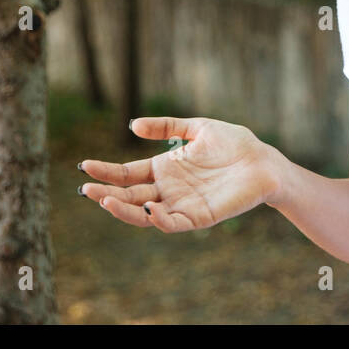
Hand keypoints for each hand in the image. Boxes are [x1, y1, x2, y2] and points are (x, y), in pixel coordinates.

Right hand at [79, 117, 283, 231]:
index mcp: (165, 168)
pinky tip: (148, 206)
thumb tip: (132, 126)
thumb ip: (167, 126)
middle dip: (106, 193)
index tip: (85, 166)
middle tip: (86, 188)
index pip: (127, 174)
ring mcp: (182, 204)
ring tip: (105, 200)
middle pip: (130, 195)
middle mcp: (168, 189)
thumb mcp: (197, 128)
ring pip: (145, 214)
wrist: (264, 161)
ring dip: (125, 210)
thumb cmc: (234, 144)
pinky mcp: (199, 217)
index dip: (106, 171)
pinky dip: (158, 219)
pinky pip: (173, 223)